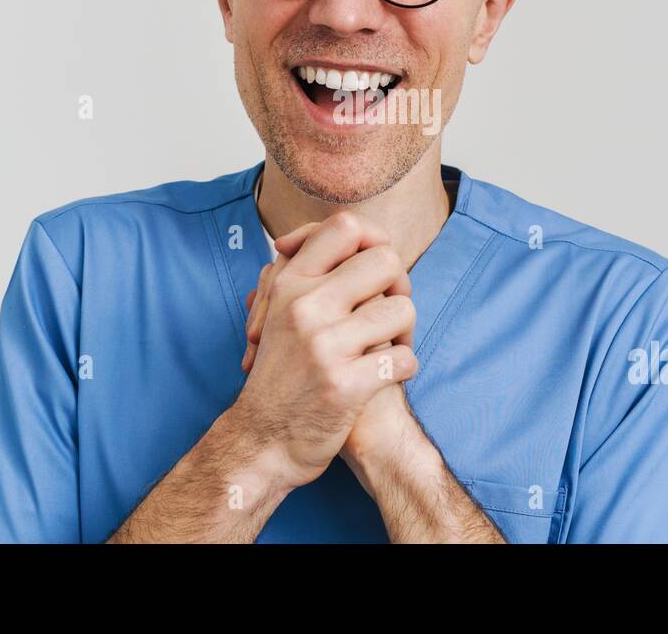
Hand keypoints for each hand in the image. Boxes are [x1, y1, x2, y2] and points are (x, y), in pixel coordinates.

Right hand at [230, 212, 417, 490]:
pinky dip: (404, 367)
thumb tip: (348, 234)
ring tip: (391, 346)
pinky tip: (387, 374)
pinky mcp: (345, 385)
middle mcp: (305, 306)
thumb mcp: (277, 312)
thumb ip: (307, 272)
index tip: (374, 268)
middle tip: (390, 311)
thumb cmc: (279, 373)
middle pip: (386, 260)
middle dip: (400, 285)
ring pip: (403, 309)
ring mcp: (325, 346)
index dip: (373, 240)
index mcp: (290, 283)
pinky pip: (404, 359)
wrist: (262, 440)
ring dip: (406, 331)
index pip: (345, 227)